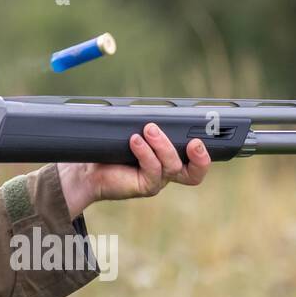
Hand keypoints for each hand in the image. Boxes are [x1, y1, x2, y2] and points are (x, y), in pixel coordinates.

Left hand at [58, 122, 210, 217]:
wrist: (89, 170)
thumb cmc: (113, 149)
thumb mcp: (135, 132)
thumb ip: (152, 126)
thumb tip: (160, 110)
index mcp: (171, 158)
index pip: (196, 157)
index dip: (206, 149)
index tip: (204, 133)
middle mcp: (168, 172)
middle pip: (196, 173)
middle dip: (201, 158)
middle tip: (195, 142)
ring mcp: (158, 180)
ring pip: (172, 165)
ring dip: (163, 145)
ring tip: (149, 129)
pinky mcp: (145, 186)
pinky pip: (152, 169)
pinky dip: (145, 152)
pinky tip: (135, 141)